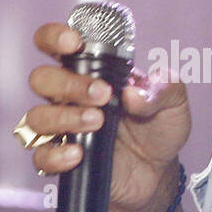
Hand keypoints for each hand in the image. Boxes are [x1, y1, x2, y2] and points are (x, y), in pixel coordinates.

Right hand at [24, 21, 190, 211]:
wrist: (158, 173)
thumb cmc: (158, 129)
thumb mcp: (175, 102)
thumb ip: (164, 88)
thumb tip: (134, 93)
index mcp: (90, 72)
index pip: (54, 44)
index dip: (54, 37)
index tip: (74, 43)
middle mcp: (68, 97)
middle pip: (41, 79)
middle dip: (68, 84)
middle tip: (103, 95)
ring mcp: (62, 129)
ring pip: (37, 116)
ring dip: (64, 117)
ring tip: (97, 122)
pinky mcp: (61, 159)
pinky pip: (41, 157)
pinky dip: (56, 155)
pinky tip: (78, 154)